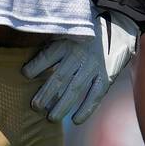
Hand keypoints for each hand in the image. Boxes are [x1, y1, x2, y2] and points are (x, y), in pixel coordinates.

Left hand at [23, 10, 138, 123]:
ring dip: (62, 105)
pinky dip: (86, 109)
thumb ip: (53, 42)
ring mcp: (93, 67)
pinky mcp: (106, 76)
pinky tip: (76, 120)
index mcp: (67, 42)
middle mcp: (79, 55)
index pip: (48, 56)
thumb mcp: (69, 30)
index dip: (35, 66)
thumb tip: (29, 52)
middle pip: (59, 77)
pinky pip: (95, 95)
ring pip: (75, 89)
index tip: (25, 75)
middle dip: (46, 94)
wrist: (120, 25)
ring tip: (51, 118)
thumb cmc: (87, 31)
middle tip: (35, 107)